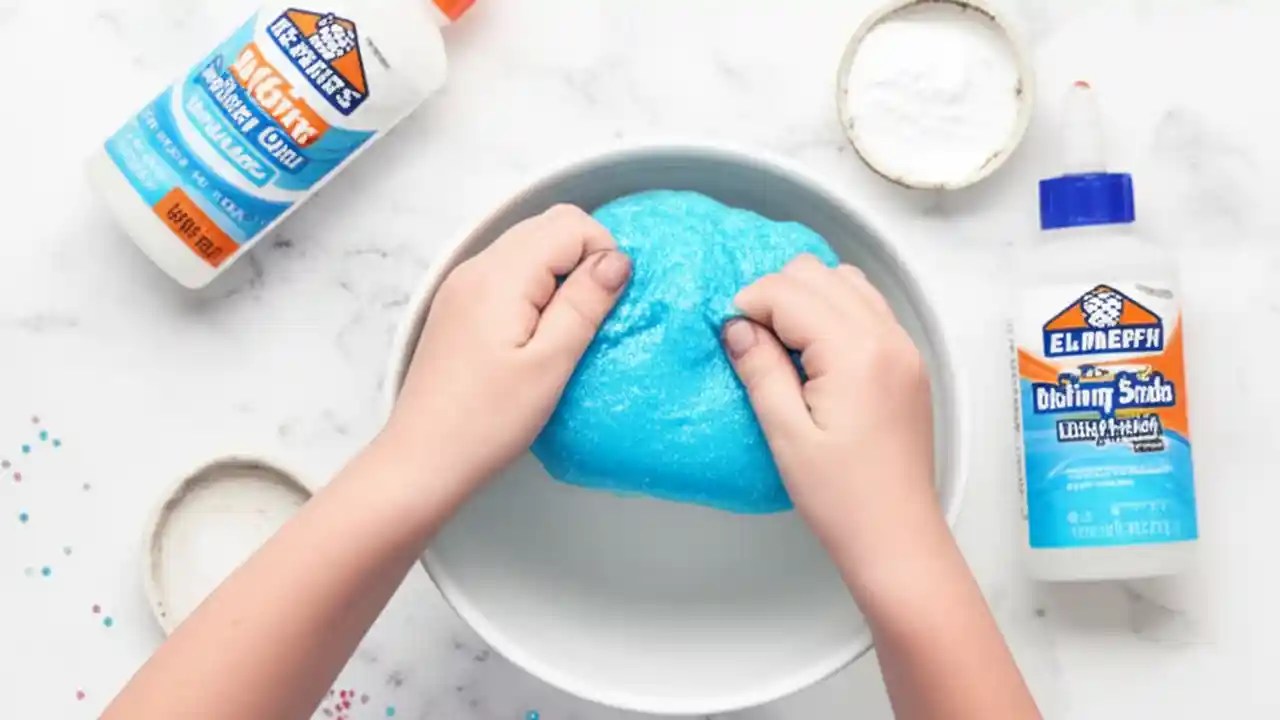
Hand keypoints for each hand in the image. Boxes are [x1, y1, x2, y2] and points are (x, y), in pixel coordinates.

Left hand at [387, 204, 630, 494]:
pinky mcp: (458, 307)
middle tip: (595, 315)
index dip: (603, 253)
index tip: (608, 305)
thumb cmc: (489, 420)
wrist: (423, 459)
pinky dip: (537, 288)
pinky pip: (509, 273)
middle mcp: (476, 267)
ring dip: (561, 273)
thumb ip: (585, 303)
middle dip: (585, 257)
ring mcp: (462, 286)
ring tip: (570, 328)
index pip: (569, 224)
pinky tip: (541, 334)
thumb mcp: (550, 364)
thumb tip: (617, 259)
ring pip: (529, 247)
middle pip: (547, 226)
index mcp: (499, 275)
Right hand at [722, 255, 939, 584]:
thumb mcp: (786, 434)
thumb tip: (736, 327)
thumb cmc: (842, 498)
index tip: (730, 335)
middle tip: (753, 339)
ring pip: (846, 283)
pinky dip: (835, 312)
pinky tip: (814, 353)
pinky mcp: (908, 364)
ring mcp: (903, 348)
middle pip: (819, 274)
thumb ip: (760, 370)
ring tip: (783, 345)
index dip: (750, 304)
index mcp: (856, 352)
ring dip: (807, 299)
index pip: (790, 291)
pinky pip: (868, 308)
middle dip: (777, 295)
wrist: (897, 537)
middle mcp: (887, 338)